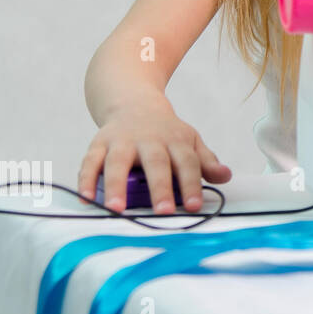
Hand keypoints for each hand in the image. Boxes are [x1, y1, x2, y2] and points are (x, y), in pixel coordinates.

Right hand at [78, 93, 231, 213]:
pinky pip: (90, 162)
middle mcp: (149, 140)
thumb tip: (226, 176)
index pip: (187, 163)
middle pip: (156, 163)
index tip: (194, 206)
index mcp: (175, 140)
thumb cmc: (166, 131)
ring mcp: (122, 141)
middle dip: (160, 187)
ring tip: (117, 209)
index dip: (192, 184)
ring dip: (116, 185)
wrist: (135, 102)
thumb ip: (206, 161)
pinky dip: (86, 180)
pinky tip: (87, 199)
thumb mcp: (190, 141)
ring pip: (118, 162)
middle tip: (163, 211)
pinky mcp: (99, 143)